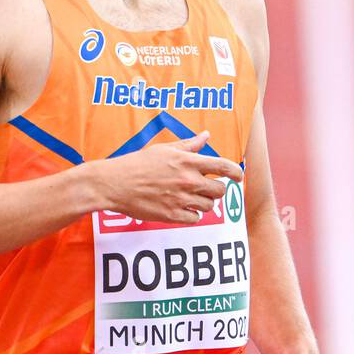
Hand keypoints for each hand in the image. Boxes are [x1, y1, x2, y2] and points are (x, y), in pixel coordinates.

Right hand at [86, 130, 242, 224]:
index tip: (239, 176)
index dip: (236, 172)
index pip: (224, 167)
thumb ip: (189, 145)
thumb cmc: (138, 163)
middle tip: (206, 187)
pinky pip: (195, 218)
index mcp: (187, 161)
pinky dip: (192, 214)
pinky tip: (183, 208)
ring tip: (191, 197)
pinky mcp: (171, 215)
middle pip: (220, 189)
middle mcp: (188, 180)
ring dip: (204, 202)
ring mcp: (180, 199)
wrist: (114, 183)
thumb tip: (206, 135)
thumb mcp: (164, 149)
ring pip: (209, 205)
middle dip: (216, 189)